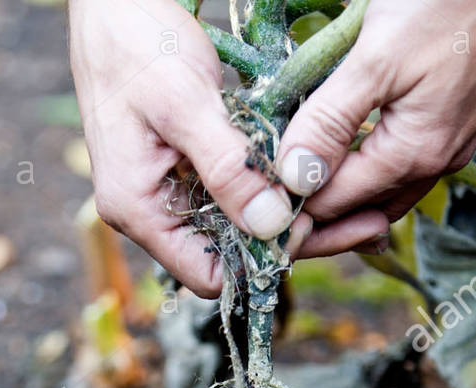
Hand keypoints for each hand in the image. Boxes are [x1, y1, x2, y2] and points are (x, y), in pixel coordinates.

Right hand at [70, 0, 331, 297]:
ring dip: (290, 216)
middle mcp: (152, 212)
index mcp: (137, 209)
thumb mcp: (184, 103)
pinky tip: (317, 177)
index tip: (310, 221)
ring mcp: (170, 190)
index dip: (261, 259)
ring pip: (240, 225)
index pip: (208, 274)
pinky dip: (275, 187)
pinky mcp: (187, 166)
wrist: (112, 4)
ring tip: (355, 206)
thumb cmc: (135, 45)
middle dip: (293, 241)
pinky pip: (237, 193)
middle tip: (364, 222)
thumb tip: (272, 225)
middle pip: (231, 254)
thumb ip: (227, 167)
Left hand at [277, 0, 475, 258]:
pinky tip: (336, 155)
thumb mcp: (376, 60)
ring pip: (379, 191)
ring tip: (291, 188)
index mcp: (414, 155)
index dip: (288, 205)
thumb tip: (292, 183)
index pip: (335, 205)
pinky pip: (396, 165)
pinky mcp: (450, 123)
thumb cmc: (448, 3)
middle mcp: (434, 162)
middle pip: (359, 210)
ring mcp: (447, 145)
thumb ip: (330, 123)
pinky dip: (362, 168)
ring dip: (338, 194)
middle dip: (312, 215)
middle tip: (263, 207)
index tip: (249, 196)